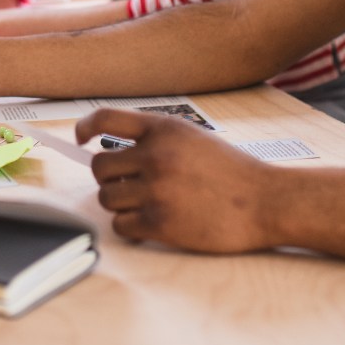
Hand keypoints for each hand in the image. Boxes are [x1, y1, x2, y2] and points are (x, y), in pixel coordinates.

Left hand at [76, 109, 277, 252]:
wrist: (265, 201)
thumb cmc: (231, 171)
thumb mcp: (193, 138)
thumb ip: (156, 140)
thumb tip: (111, 152)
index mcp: (164, 128)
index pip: (106, 118)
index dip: (85, 127)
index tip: (80, 139)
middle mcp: (155, 155)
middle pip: (100, 167)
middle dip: (110, 178)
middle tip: (129, 186)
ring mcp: (156, 190)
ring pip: (107, 198)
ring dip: (121, 204)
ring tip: (146, 204)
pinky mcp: (160, 222)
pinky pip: (121, 225)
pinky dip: (131, 227)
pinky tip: (152, 223)